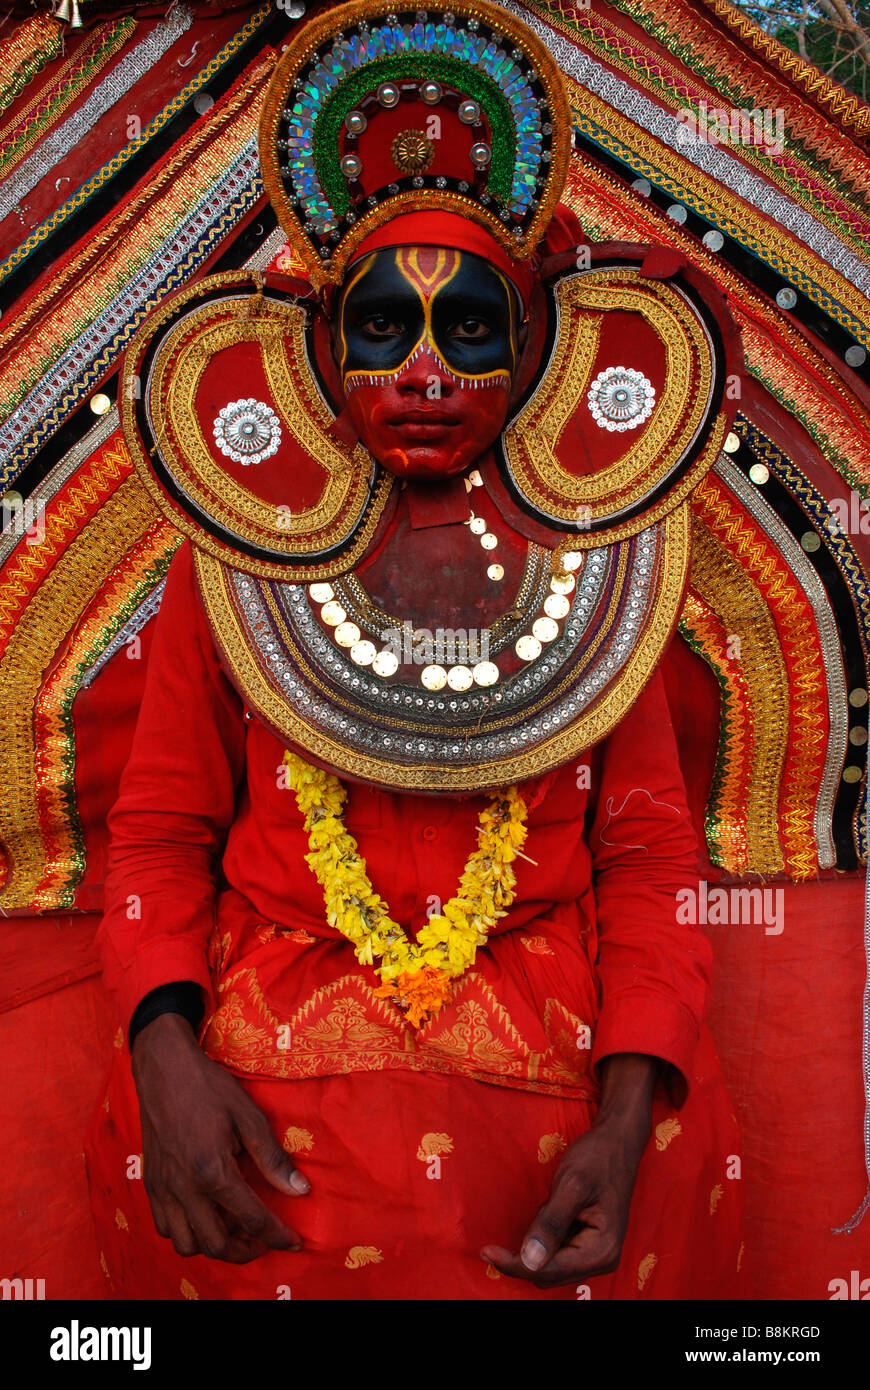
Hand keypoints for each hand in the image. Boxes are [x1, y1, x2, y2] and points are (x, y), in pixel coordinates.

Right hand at [131, 1012, 309, 1263]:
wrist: (164, 1070)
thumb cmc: (210, 1088)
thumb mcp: (249, 1117)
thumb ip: (273, 1159)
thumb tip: (300, 1190)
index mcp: (212, 1171)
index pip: (252, 1219)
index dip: (277, 1237)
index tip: (294, 1243)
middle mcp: (184, 1188)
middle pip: (217, 1245)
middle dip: (245, 1251)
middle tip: (263, 1239)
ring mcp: (163, 1190)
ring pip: (187, 1244)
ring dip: (214, 1246)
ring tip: (235, 1229)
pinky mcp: (151, 1185)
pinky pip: (165, 1228)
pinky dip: (187, 1233)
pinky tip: (205, 1215)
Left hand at [481, 1053, 656, 1287]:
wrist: (618, 1142)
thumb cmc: (597, 1158)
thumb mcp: (571, 1185)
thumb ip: (551, 1224)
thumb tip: (529, 1260)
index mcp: (602, 1251)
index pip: (548, 1270)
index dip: (515, 1264)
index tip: (485, 1250)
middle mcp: (603, 1260)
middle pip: (548, 1273)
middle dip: (529, 1249)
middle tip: (535, 1207)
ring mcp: (596, 1255)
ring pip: (549, 1264)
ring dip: (539, 1239)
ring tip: (552, 1202)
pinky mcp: (588, 1246)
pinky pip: (556, 1251)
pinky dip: (546, 1234)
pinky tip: (555, 1207)